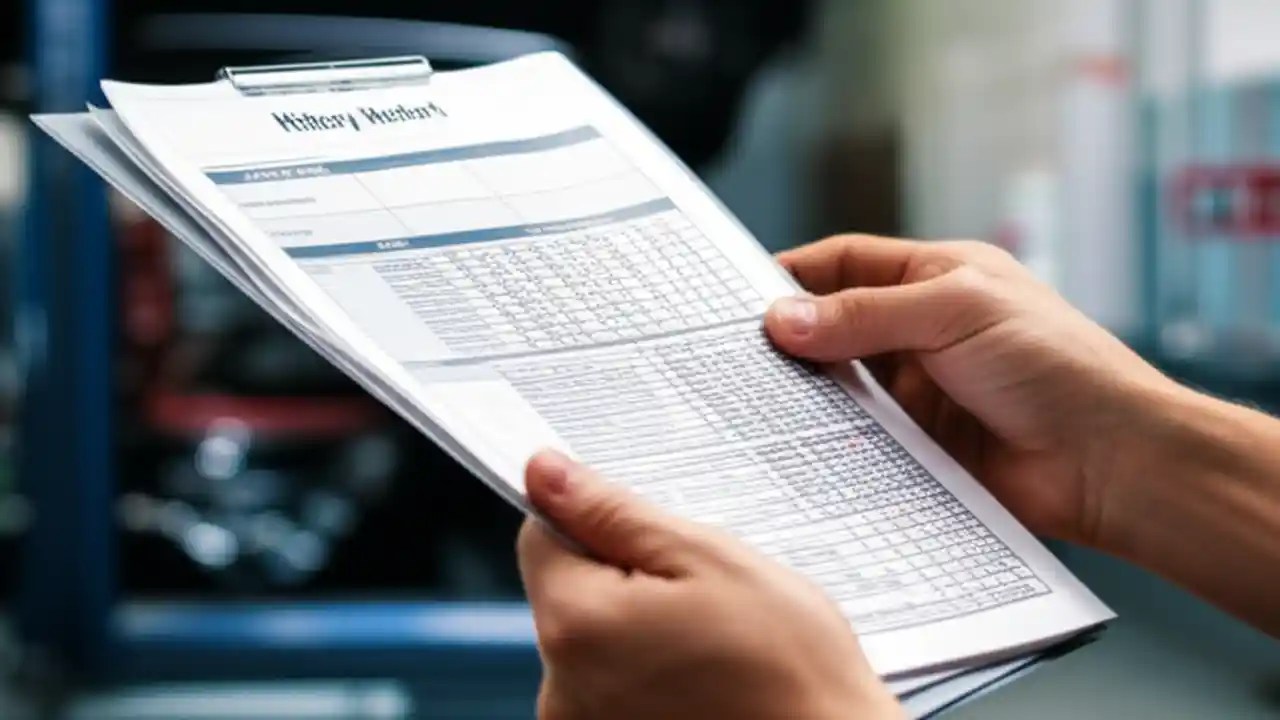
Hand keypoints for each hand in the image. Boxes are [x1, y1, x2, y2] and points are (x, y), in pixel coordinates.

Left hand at [517, 450, 902, 719]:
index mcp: (575, 624)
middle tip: (702, 596)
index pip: (541, 536)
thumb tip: (542, 470)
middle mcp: (560, 688)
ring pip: (593, 639)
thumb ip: (612, 512)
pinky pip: (610, 686)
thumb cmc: (789, 665)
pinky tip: (702, 680)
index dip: (599, 522)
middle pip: (568, 591)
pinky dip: (648, 674)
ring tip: (710, 645)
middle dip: (625, 578)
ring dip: (638, 630)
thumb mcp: (708, 558)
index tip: (656, 539)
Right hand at [764, 235, 1173, 546]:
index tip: (736, 297)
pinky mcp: (919, 447)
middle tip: (730, 353)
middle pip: (835, 325)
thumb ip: (864, 315)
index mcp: (937, 278)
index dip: (794, 275)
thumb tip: (782, 319)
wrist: (1112, 462)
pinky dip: (828, 438)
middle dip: (788, 337)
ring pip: (841, 385)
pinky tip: (793, 443)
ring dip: (804, 391)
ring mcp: (920, 391)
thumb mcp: (953, 313)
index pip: (846, 264)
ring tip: (749, 398)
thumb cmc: (1054, 365)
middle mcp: (923, 331)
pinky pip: (858, 438)